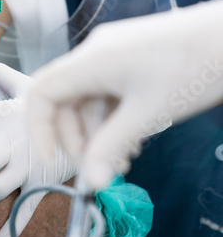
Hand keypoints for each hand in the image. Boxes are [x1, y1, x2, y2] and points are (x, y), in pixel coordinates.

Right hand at [28, 0, 222, 190]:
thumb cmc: (195, 67)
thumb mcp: (150, 114)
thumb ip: (113, 147)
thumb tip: (93, 183)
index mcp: (91, 61)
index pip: (41, 92)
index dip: (39, 128)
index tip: (53, 158)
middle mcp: (95, 53)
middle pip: (65, 100)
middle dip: (77, 138)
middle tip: (99, 166)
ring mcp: (114, 53)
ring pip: (88, 100)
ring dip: (99, 133)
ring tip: (123, 160)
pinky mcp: (131, 57)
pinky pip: (108, 92)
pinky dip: (114, 118)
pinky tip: (134, 139)